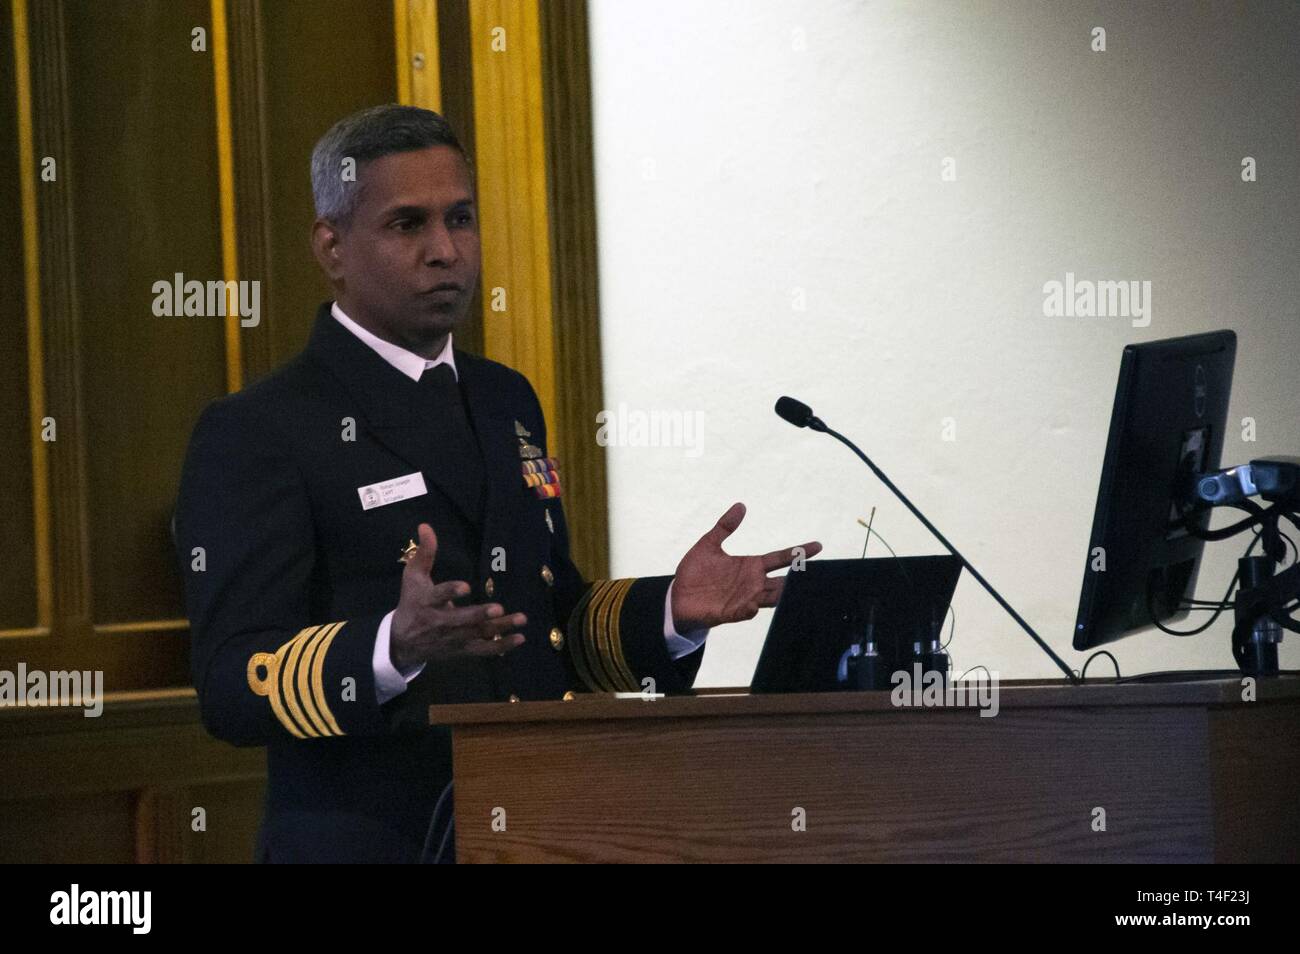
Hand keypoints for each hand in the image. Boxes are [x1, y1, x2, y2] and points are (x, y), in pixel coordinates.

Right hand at [390, 523, 526, 670]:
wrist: (401, 642)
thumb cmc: (411, 602)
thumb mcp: (413, 577)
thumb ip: (424, 553)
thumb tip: (426, 526)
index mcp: (427, 602)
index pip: (438, 596)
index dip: (451, 592)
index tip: (466, 587)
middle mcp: (440, 622)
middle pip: (461, 620)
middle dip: (479, 615)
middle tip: (498, 608)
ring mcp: (452, 638)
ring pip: (477, 634)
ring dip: (500, 628)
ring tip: (521, 619)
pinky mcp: (462, 649)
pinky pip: (483, 649)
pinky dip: (501, 645)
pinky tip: (519, 638)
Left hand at [670, 502, 821, 631]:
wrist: (678, 596)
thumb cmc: (695, 572)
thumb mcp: (708, 544)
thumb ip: (724, 526)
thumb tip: (740, 505)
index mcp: (750, 565)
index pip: (780, 558)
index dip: (799, 552)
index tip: (818, 545)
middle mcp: (752, 583)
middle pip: (783, 581)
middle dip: (799, 579)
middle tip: (819, 575)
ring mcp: (744, 599)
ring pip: (771, 598)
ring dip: (781, 594)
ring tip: (793, 588)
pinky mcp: (730, 612)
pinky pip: (746, 612)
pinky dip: (751, 609)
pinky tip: (754, 605)